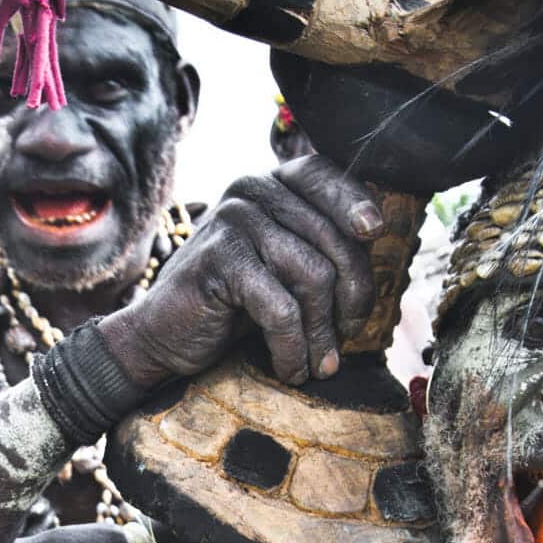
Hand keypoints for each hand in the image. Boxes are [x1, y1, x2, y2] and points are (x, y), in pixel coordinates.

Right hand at [101, 155, 382, 389]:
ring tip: (320, 365)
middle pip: (333, 238)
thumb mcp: (282, 266)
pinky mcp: (219, 260)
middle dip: (352, 298)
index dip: (353, 200)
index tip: (374, 232)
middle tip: (348, 337)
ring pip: (314, 276)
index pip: (323, 174)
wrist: (163, 336)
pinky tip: (290, 369)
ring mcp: (232, 221)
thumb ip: (319, 243)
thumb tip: (380, 236)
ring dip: (322, 333)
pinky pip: (281, 308)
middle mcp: (250, 191)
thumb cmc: (232, 304)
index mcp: (268, 184)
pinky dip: (292, 347)